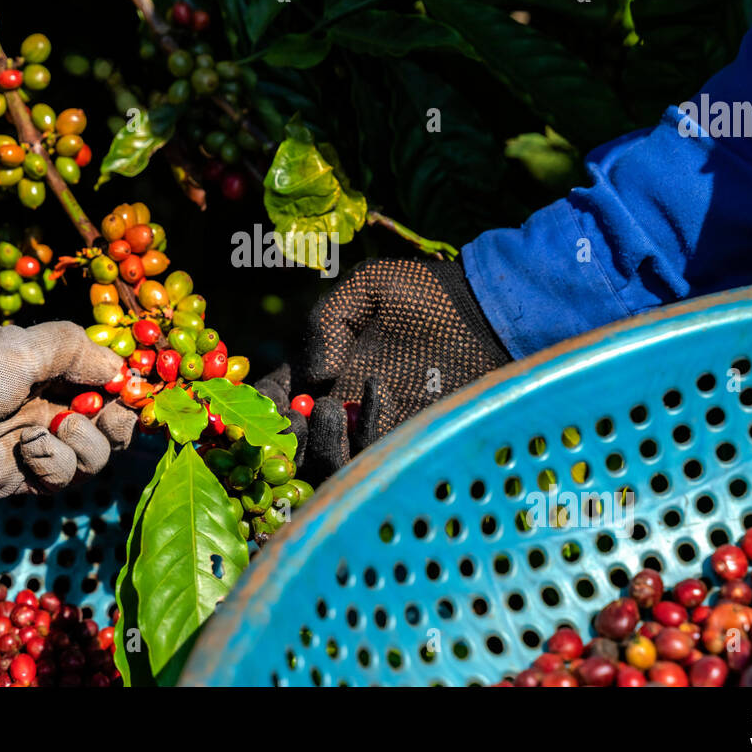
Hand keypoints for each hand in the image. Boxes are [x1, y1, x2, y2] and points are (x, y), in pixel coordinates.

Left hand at [0, 321, 136, 496]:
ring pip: (95, 453)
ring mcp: (37, 442)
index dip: (126, 388)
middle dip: (118, 419)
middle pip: (110, 421)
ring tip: (54, 427)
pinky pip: (65, 476)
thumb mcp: (24, 347)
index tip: (138, 391)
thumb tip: (120, 368)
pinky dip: (56, 462)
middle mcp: (47, 404)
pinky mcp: (24, 477)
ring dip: (86, 441)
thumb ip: (77, 352)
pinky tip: (29, 449)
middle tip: (110, 413)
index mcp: (47, 368)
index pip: (104, 380)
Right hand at [259, 259, 509, 478]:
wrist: (488, 314)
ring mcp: (375, 428)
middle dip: (283, 436)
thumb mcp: (367, 288)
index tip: (263, 399)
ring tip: (322, 408)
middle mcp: (345, 407)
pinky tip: (372, 391)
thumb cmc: (428, 294)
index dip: (263, 406)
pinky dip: (361, 433)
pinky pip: (373, 457)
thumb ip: (327, 320)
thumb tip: (312, 375)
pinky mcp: (408, 442)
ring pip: (329, 462)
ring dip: (316, 443)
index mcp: (327, 373)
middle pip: (296, 445)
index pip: (280, 402)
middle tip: (291, 415)